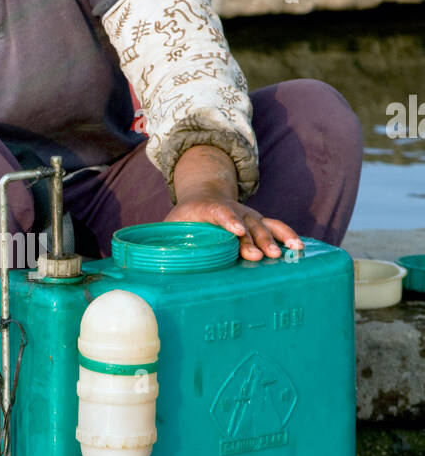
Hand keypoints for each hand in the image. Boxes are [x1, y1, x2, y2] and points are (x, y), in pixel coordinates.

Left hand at [164, 194, 302, 261]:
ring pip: (263, 225)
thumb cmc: (186, 218)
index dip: (227, 221)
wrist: (205, 195)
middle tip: (260, 255)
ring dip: (275, 239)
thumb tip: (156, 260)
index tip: (235, 232)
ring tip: (288, 251)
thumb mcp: (173, 224)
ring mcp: (247, 215)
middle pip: (245, 224)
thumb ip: (168, 239)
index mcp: (208, 209)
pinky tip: (299, 247)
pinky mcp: (258, 221)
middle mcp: (232, 210)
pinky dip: (287, 235)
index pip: (218, 213)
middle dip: (253, 240)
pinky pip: (275, 227)